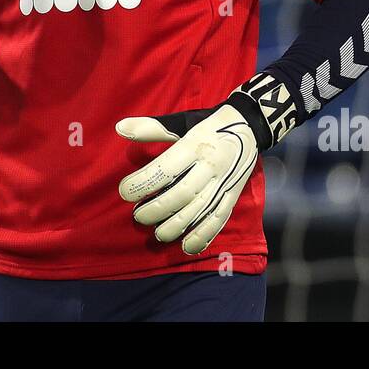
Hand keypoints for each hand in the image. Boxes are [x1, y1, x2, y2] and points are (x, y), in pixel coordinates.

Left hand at [115, 101, 260, 255]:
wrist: (248, 127)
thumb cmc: (208, 125)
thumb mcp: (180, 122)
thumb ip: (151, 128)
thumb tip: (120, 127)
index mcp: (194, 145)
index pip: (166, 168)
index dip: (143, 182)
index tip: (124, 191)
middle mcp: (210, 166)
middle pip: (182, 194)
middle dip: (157, 209)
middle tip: (138, 216)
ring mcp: (223, 183)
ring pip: (199, 210)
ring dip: (177, 226)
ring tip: (158, 233)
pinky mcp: (232, 195)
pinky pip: (219, 219)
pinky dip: (204, 235)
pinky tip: (187, 246)